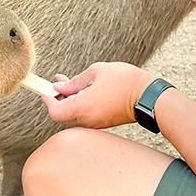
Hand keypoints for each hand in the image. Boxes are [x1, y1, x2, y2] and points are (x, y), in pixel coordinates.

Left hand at [38, 62, 156, 130]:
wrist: (148, 96)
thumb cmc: (125, 81)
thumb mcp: (95, 72)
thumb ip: (74, 82)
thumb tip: (60, 87)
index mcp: (82, 107)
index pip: (55, 112)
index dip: (48, 101)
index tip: (46, 91)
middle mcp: (87, 119)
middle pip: (63, 115)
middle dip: (59, 99)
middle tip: (60, 83)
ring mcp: (97, 124)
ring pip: (74, 116)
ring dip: (70, 102)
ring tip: (75, 84)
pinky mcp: (104, 123)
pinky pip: (86, 117)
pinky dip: (81, 106)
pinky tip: (87, 92)